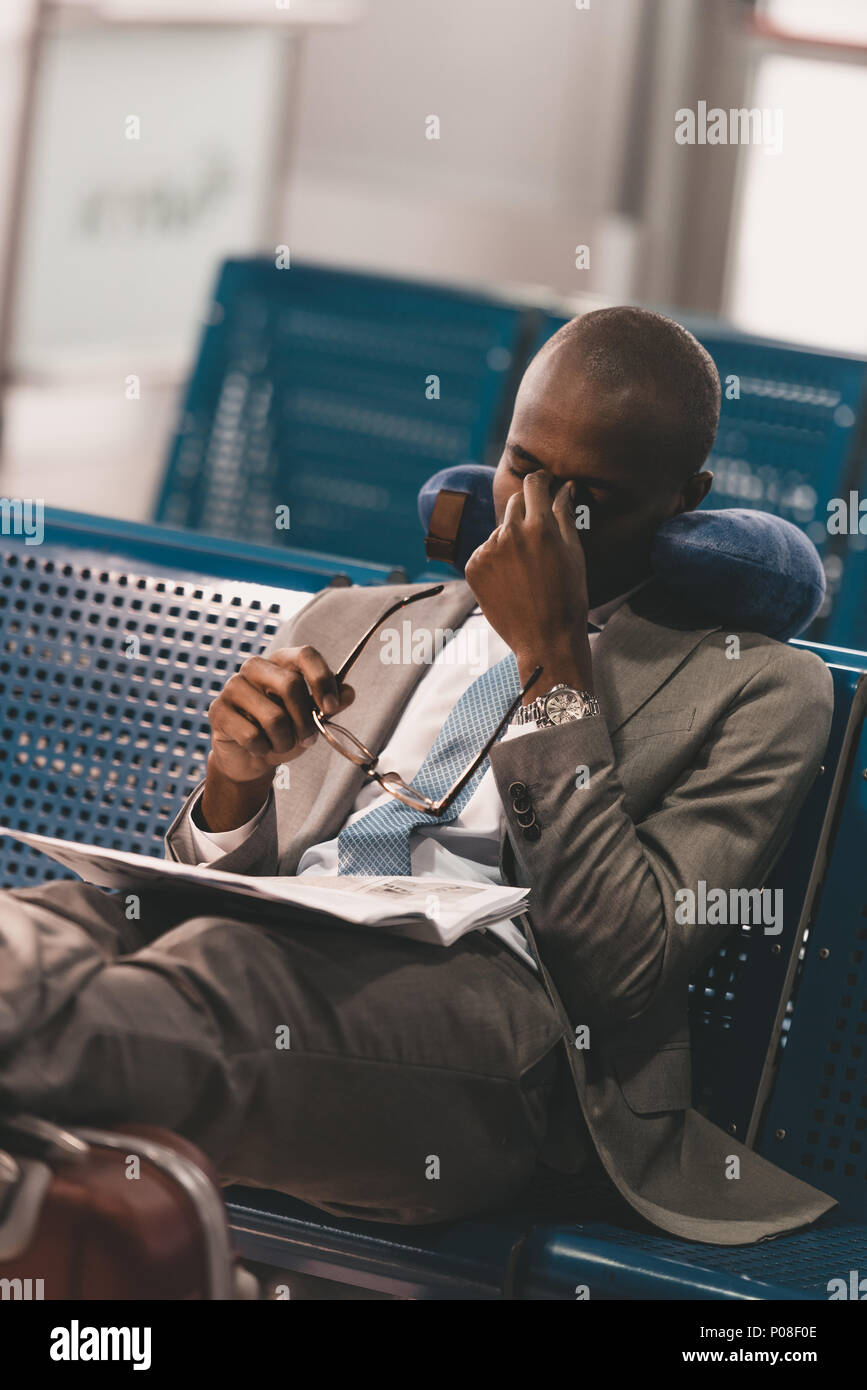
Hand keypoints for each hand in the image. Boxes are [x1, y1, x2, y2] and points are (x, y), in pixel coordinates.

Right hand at [208, 645, 355, 783]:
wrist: (251, 758)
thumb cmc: (284, 731)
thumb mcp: (312, 719)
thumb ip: (330, 705)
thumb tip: (348, 692)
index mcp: (282, 661)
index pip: (305, 654)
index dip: (321, 679)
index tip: (330, 707)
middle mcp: (256, 667)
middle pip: (290, 685)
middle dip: (305, 721)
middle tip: (308, 739)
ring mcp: (234, 686)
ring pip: (273, 716)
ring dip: (285, 741)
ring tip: (281, 745)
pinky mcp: (219, 710)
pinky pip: (252, 735)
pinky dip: (263, 749)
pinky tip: (258, 747)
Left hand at [465, 474, 592, 693]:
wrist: (544, 640)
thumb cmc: (568, 598)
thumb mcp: (574, 553)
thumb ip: (565, 514)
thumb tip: (566, 486)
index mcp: (538, 527)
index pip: (534, 484)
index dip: (542, 480)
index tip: (545, 483)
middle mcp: (508, 534)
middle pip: (515, 503)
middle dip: (528, 509)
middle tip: (540, 532)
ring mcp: (487, 551)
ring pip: (501, 529)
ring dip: (513, 537)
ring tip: (528, 568)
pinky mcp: (472, 567)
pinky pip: (486, 550)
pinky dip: (497, 557)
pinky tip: (512, 579)